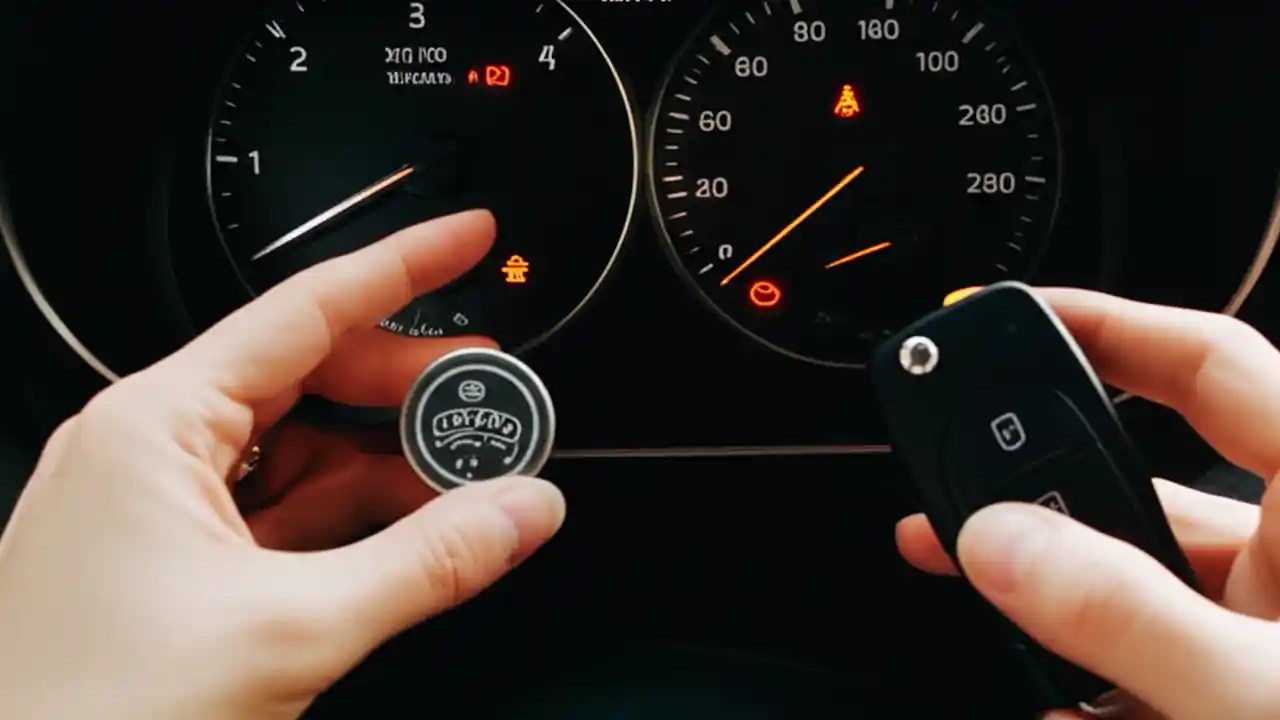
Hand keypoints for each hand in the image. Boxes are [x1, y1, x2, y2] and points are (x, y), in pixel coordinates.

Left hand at [0, 211, 566, 719]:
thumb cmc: (91, 717)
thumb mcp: (291, 629)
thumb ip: (427, 562)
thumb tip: (519, 509)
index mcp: (152, 426)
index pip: (305, 310)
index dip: (402, 267)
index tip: (468, 240)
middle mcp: (145, 451)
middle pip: (306, 376)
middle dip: (405, 384)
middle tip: (487, 395)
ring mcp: (153, 509)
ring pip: (294, 450)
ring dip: (381, 460)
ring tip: (459, 477)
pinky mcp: (168, 565)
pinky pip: (275, 509)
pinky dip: (344, 515)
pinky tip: (403, 530)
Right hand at [896, 288, 1279, 719]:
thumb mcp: (1258, 697)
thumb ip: (1125, 616)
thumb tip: (1001, 542)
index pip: (1211, 366)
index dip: (1115, 324)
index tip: (1018, 318)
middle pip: (1149, 477)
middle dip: (1044, 481)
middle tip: (961, 480)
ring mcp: (1269, 636)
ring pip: (1136, 583)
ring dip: (1051, 591)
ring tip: (972, 583)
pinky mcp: (1240, 697)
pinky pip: (1147, 666)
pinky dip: (1089, 687)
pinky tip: (1055, 712)